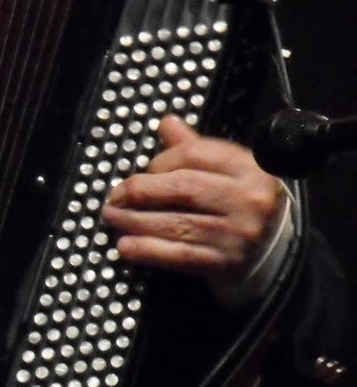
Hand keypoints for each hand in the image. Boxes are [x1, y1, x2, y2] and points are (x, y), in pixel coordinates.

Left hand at [102, 116, 286, 286]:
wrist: (274, 251)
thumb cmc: (242, 203)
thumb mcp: (229, 170)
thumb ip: (195, 148)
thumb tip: (166, 123)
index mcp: (250, 169)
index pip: (194, 155)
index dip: (159, 161)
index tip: (140, 171)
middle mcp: (248, 200)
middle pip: (183, 188)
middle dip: (141, 191)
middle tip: (115, 196)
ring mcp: (239, 235)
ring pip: (176, 223)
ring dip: (135, 220)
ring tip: (112, 216)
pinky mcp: (225, 263)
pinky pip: (178, 255)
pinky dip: (147, 250)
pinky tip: (125, 246)